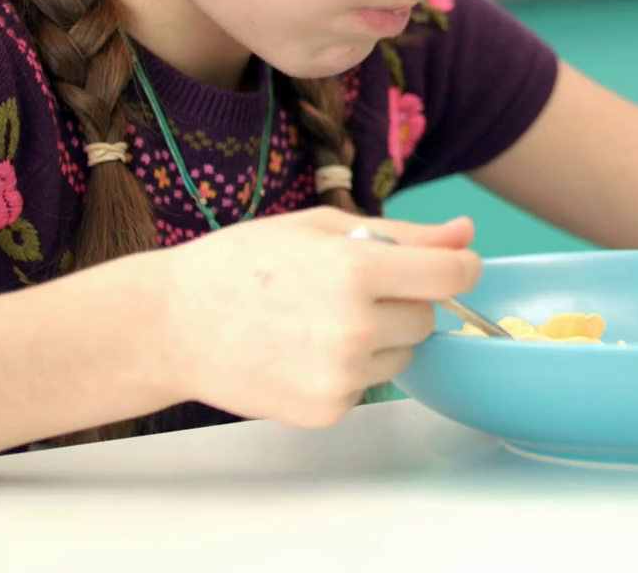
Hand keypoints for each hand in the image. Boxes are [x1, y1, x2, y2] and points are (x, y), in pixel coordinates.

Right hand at [157, 209, 479, 426]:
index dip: (458, 267)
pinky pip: (368, 384)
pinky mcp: (328, 409)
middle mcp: (354, 326)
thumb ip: (403, 235)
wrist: (171, 325)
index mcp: (356, 269)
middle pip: (427, 318)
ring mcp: (341, 374)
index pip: (453, 276)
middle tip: (345, 289)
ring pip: (402, 354)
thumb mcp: (320, 229)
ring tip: (315, 320)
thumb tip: (465, 234)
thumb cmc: (242, 265)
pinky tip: (301, 351)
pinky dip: (348, 369)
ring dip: (378, 338)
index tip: (450, 266)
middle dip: (402, 301)